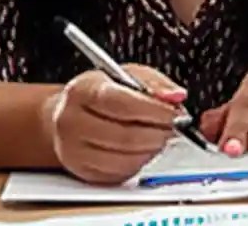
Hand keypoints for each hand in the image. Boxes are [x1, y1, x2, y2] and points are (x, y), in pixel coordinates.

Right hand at [45, 65, 184, 183]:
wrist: (71, 115)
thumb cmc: (104, 93)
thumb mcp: (130, 76)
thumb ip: (156, 84)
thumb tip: (176, 96)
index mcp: (82, 91)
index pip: (121, 103)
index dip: (154, 110)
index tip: (174, 112)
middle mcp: (71, 122)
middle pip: (125, 135)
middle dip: (159, 132)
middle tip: (174, 125)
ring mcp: (73, 151)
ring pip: (125, 158)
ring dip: (153, 148)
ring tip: (160, 134)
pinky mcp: (83, 172)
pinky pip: (121, 173)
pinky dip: (141, 161)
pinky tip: (144, 147)